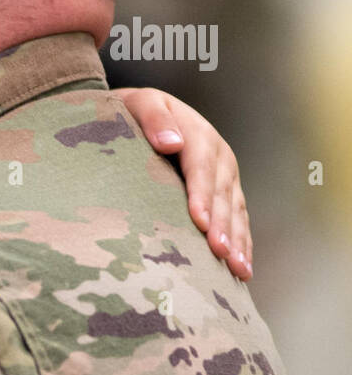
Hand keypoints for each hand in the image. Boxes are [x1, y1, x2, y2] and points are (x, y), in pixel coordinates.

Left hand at [114, 87, 251, 280]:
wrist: (140, 112)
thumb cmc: (133, 112)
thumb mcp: (141, 104)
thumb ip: (154, 119)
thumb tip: (171, 142)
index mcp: (198, 134)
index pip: (201, 168)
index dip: (202, 195)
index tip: (199, 222)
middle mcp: (218, 155)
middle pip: (223, 193)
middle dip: (223, 226)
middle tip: (220, 255)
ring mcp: (225, 174)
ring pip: (236, 210)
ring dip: (238, 240)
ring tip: (237, 269)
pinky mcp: (225, 190)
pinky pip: (238, 217)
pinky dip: (241, 242)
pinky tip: (241, 267)